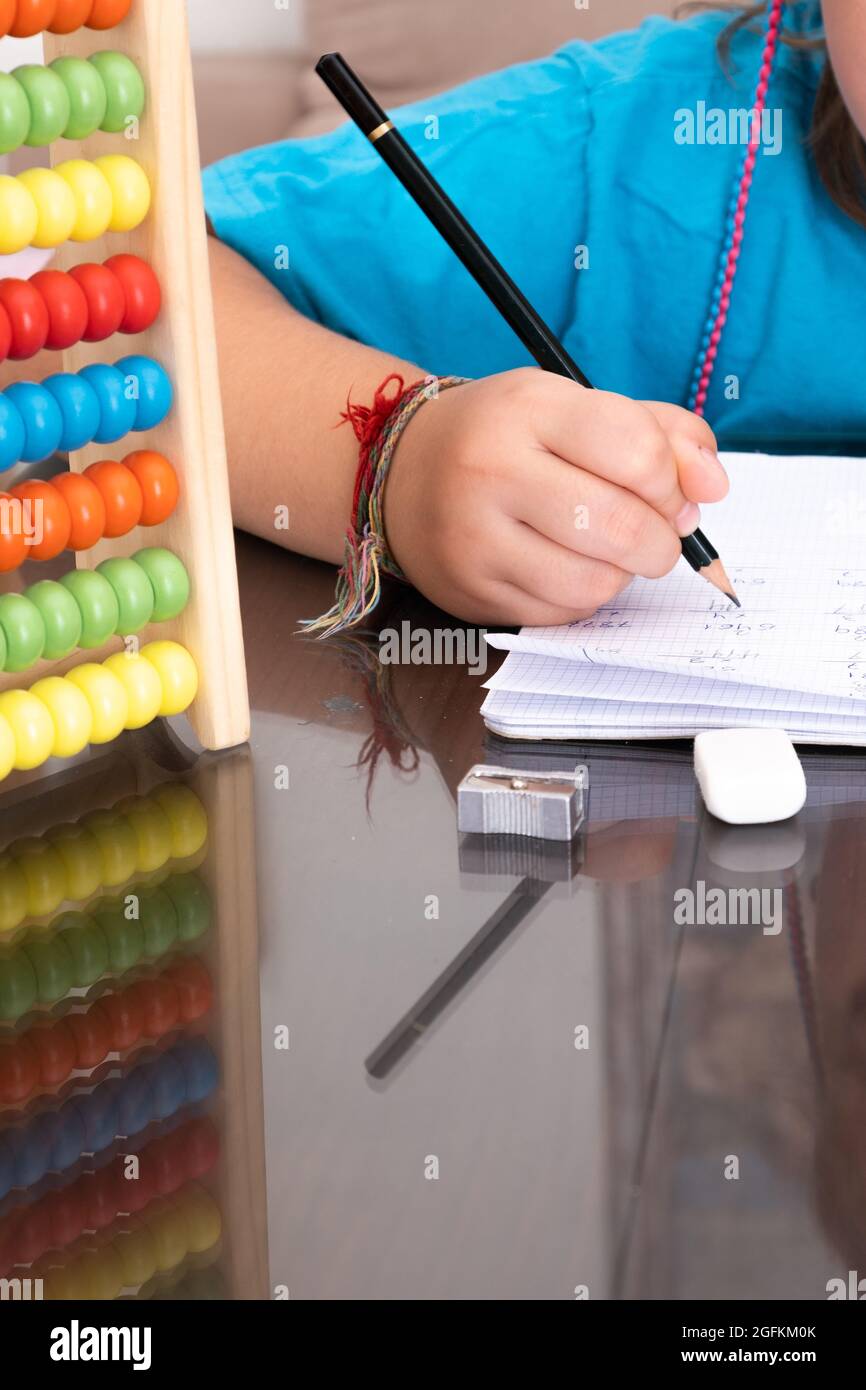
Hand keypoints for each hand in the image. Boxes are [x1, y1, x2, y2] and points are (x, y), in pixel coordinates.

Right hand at [384, 368, 728, 623]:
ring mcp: (475, 538)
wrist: (402, 472)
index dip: (674, 482)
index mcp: (528, 409)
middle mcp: (492, 470)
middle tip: (655, 533)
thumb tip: (713, 488)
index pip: (637, 452)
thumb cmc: (508, 437)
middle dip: (662, 540)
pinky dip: (584, 596)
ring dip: (624, 573)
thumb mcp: (575, 407)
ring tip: (609, 549)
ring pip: (595, 582)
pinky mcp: (471, 592)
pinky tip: (568, 566)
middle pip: (622, 527)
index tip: (669, 490)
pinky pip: (563, 612)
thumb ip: (660, 433)